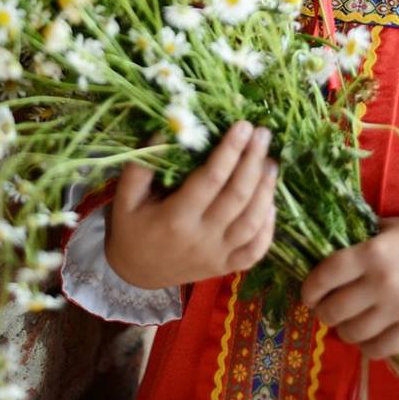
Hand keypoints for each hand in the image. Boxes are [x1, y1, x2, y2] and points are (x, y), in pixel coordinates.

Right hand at [105, 120, 277, 288]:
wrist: (135, 273)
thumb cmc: (132, 227)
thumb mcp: (126, 197)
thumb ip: (141, 166)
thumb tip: (165, 130)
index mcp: (175, 218)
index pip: (210, 179)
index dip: (229, 151)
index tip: (243, 126)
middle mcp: (200, 238)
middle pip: (237, 197)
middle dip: (253, 162)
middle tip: (264, 134)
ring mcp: (216, 255)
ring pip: (252, 223)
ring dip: (266, 190)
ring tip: (271, 162)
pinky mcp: (225, 267)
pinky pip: (255, 251)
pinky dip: (268, 228)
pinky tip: (272, 203)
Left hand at [300, 215, 398, 358]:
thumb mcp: (386, 227)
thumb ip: (357, 240)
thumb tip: (322, 250)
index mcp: (372, 252)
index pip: (326, 275)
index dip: (310, 288)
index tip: (308, 294)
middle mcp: (382, 282)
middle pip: (334, 310)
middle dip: (323, 312)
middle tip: (326, 308)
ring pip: (353, 333)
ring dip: (343, 330)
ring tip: (346, 322)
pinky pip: (379, 350)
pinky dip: (366, 347)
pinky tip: (367, 336)